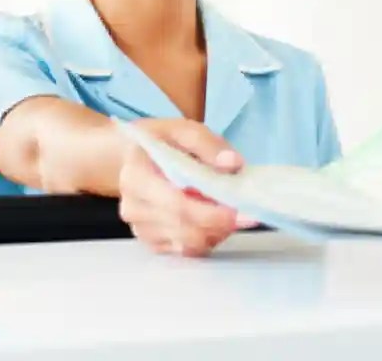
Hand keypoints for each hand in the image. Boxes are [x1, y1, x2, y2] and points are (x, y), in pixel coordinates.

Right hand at [117, 119, 253, 256]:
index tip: (240, 211)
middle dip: (219, 224)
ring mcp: (140, 227)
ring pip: (187, 243)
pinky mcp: (151, 241)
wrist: (136, 156)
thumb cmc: (163, 142)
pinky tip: (216, 223)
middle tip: (249, 216)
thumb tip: (232, 163)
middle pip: (183, 228)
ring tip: (232, 214)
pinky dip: (206, 239)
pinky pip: (185, 250)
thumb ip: (208, 145)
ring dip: (215, 232)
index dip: (210, 212)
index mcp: (136, 175)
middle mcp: (133, 206)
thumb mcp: (184, 130)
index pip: (175, 203)